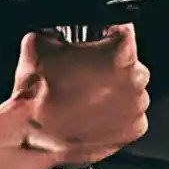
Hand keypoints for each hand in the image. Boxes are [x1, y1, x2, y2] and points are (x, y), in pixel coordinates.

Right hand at [10, 24, 149, 167]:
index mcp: (119, 53)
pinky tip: (91, 114)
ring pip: (130, 90)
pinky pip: (130, 115)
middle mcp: (135, 80)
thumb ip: (56, 31)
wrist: (32, 137)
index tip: (95, 40)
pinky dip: (115, 114)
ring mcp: (136, 107)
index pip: (123, 31)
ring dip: (113, 90)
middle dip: (110, 65)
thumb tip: (58, 33)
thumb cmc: (38, 95)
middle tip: (84, 73)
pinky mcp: (133, 130)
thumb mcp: (37, 44)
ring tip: (85, 97)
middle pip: (130, 62)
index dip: (105, 34)